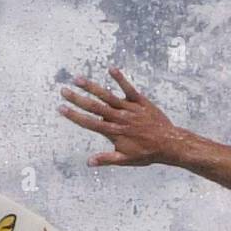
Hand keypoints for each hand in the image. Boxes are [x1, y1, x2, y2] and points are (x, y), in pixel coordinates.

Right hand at [59, 66, 181, 166]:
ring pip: (107, 96)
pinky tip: (110, 69)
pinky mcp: (140, 102)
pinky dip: (120, 79)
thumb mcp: (126, 159)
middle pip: (94, 107)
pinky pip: (128, 89)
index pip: (89, 123)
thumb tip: (88, 162)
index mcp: (113, 132)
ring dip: (92, 87)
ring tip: (78, 79)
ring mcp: (129, 109)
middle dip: (77, 99)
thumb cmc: (147, 153)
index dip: (74, 116)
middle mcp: (119, 118)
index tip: (61, 108)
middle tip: (63, 90)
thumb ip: (107, 159)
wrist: (169, 144)